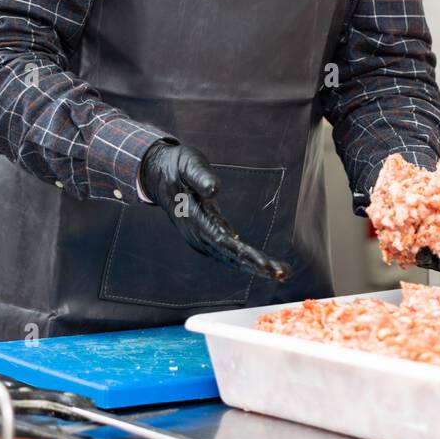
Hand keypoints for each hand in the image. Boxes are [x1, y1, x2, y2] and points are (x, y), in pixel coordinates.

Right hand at [140, 142, 289, 281]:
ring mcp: (200, 236)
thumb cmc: (177, 166)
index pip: (223, 241)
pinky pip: (226, 249)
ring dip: (254, 265)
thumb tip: (215, 190)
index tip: (264, 265)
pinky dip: (244, 258)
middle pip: (230, 255)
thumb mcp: (189, 164)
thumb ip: (201, 177)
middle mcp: (197, 233)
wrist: (157, 173)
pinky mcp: (205, 233)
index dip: (245, 255)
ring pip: (229, 256)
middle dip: (257, 265)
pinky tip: (259, 263)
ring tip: (280, 272)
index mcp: (195, 218)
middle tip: (282, 273)